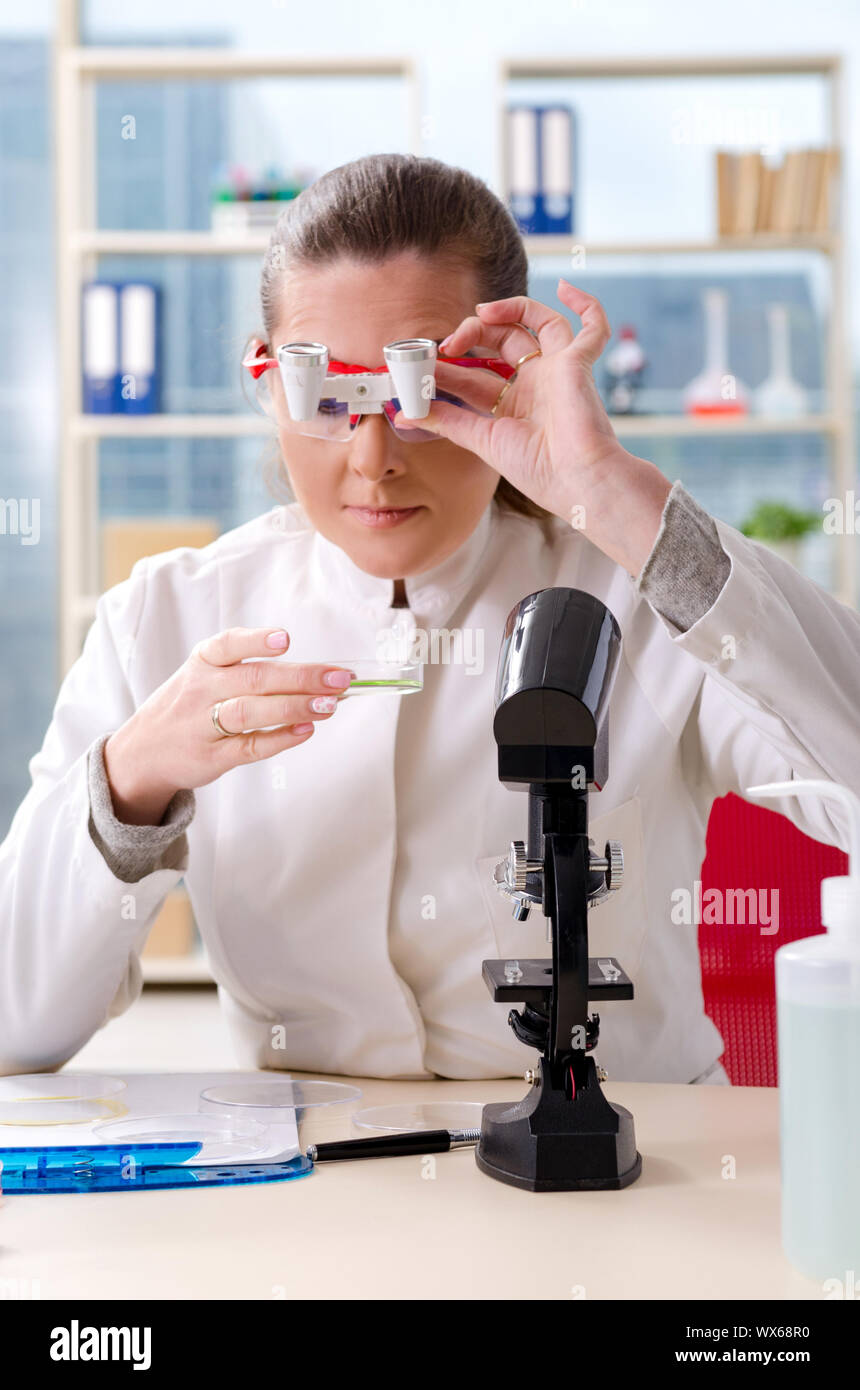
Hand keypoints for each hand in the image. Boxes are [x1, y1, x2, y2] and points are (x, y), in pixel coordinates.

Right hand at [103, 628, 352, 824]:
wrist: (141, 753)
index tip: (286, 639)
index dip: (257, 641)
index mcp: (202, 663)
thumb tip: (315, 673)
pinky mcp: (212, 757)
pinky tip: (306, 730)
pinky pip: (250, 746)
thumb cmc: (187, 707)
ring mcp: (205, 725)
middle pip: (254, 679)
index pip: (228, 645)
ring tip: (329, 704)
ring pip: (251, 712)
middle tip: (339, 677)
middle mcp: (201, 690)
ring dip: (294, 706)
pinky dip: (280, 738)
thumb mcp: (203, 676)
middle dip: (301, 677)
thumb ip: (249, 670)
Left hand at [398, 280, 671, 576]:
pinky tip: (567, 288)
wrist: (578, 481)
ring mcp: (559, 371)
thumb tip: (405, 413)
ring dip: (508, 309)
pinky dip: (586, 304)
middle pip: (502, 341)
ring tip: (481, 312)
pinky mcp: (579, 363)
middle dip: (471, 334)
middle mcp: (537, 384)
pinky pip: (593, 327)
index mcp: (514, 405)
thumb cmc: (539, 470)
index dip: (449, 367)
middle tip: (447, 344)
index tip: (422, 365)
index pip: (475, 374)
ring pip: (537, 322)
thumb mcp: (484, 441)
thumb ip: (448, 422)